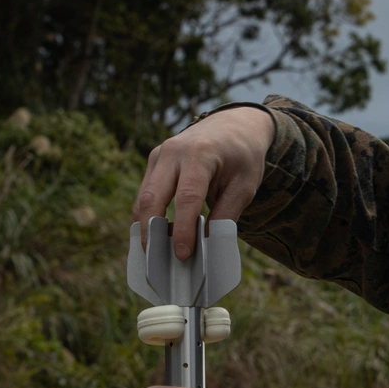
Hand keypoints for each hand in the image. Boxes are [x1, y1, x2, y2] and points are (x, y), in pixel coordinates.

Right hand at [133, 106, 274, 261]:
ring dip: (147, 228)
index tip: (183, 255)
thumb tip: (207, 245)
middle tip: (157, 262)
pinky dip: (147, 217)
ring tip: (154, 256)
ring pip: (144, 197)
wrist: (234, 125)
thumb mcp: (245, 186)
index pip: (187, 198)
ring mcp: (160, 154)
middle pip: (154, 197)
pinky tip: (154, 238)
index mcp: (201, 154)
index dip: (183, 229)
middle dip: (152, 233)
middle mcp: (174, 151)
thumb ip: (226, 214)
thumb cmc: (242, 157)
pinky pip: (145, 193)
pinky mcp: (154, 161)